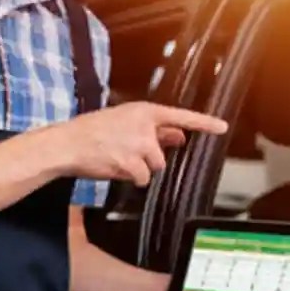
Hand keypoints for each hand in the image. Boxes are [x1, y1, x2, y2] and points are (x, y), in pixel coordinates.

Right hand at [54, 102, 228, 185]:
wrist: (67, 143)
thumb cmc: (91, 132)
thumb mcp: (123, 122)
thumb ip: (154, 129)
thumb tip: (178, 135)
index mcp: (143, 111)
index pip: (180, 116)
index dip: (203, 123)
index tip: (222, 127)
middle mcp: (144, 126)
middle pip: (162, 154)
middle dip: (148, 159)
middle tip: (123, 152)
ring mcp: (138, 145)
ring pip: (153, 168)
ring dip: (138, 169)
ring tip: (115, 159)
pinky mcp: (131, 163)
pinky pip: (141, 179)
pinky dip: (129, 178)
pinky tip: (113, 168)